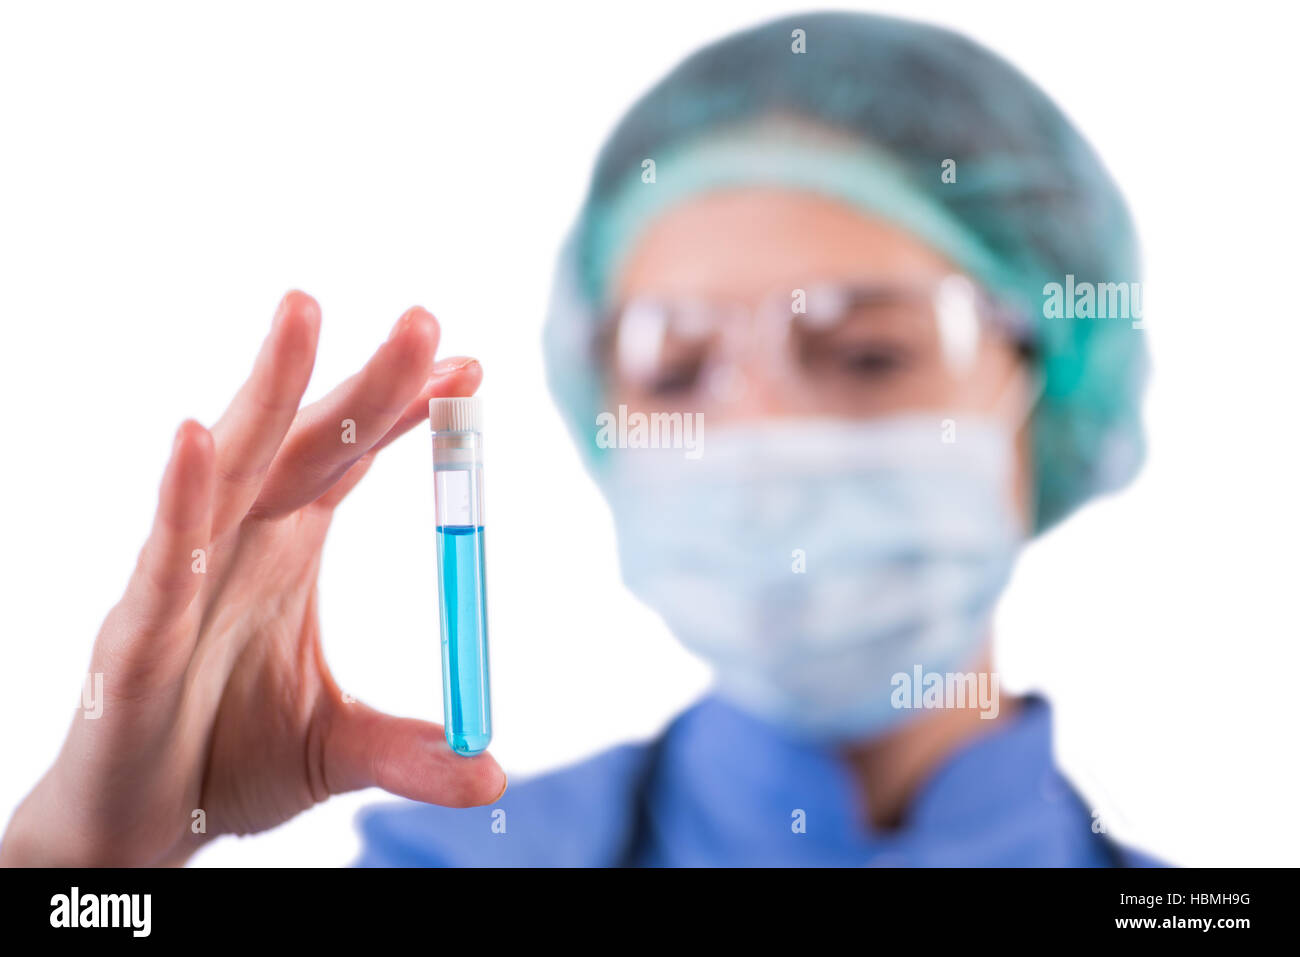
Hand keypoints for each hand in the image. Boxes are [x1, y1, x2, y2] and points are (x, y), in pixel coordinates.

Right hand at [0, 291, 505, 866]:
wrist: (132, 827)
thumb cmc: (227, 764)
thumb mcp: (336, 752)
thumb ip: (409, 751)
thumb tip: (495, 772)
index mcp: (287, 550)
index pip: (352, 460)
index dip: (404, 414)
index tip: (470, 370)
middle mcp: (237, 545)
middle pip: (305, 444)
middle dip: (364, 382)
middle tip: (425, 318)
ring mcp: (183, 580)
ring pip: (230, 468)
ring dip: (269, 392)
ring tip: (303, 311)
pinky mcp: (135, 636)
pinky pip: (160, 557)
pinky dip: (179, 497)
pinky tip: (194, 437)